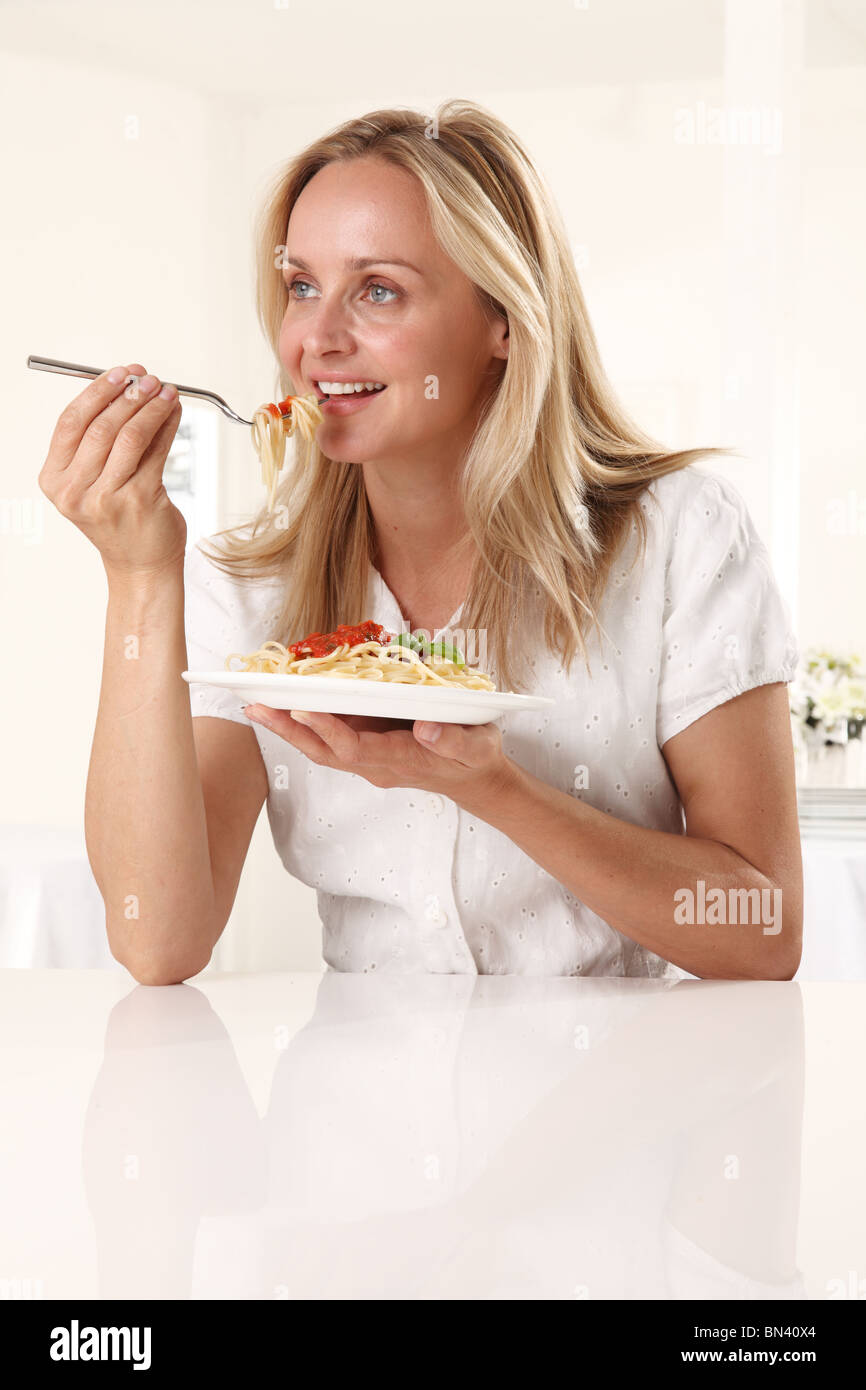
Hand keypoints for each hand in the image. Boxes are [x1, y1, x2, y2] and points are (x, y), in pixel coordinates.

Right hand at [38, 361, 186, 578]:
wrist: (140, 564)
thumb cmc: (119, 521)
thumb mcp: (93, 481)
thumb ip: (100, 441)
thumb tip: (127, 389)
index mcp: (55, 480)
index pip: (71, 422)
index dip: (97, 392)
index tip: (120, 374)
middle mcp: (75, 491)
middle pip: (100, 426)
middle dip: (128, 395)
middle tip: (147, 379)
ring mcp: (106, 498)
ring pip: (129, 435)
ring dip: (151, 407)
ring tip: (165, 392)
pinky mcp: (139, 500)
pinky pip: (155, 451)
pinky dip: (167, 426)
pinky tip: (174, 413)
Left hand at [243, 706, 517, 809]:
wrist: (475, 779)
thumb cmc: (476, 758)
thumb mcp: (476, 747)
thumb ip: (454, 740)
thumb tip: (427, 727)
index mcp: (401, 760)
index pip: (356, 749)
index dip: (328, 730)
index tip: (304, 708)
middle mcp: (377, 764)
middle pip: (325, 752)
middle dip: (289, 730)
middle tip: (256, 707)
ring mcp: (370, 759)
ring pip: (322, 748)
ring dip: (289, 729)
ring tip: (257, 706)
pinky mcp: (368, 748)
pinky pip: (331, 740)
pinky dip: (306, 724)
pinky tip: (287, 705)